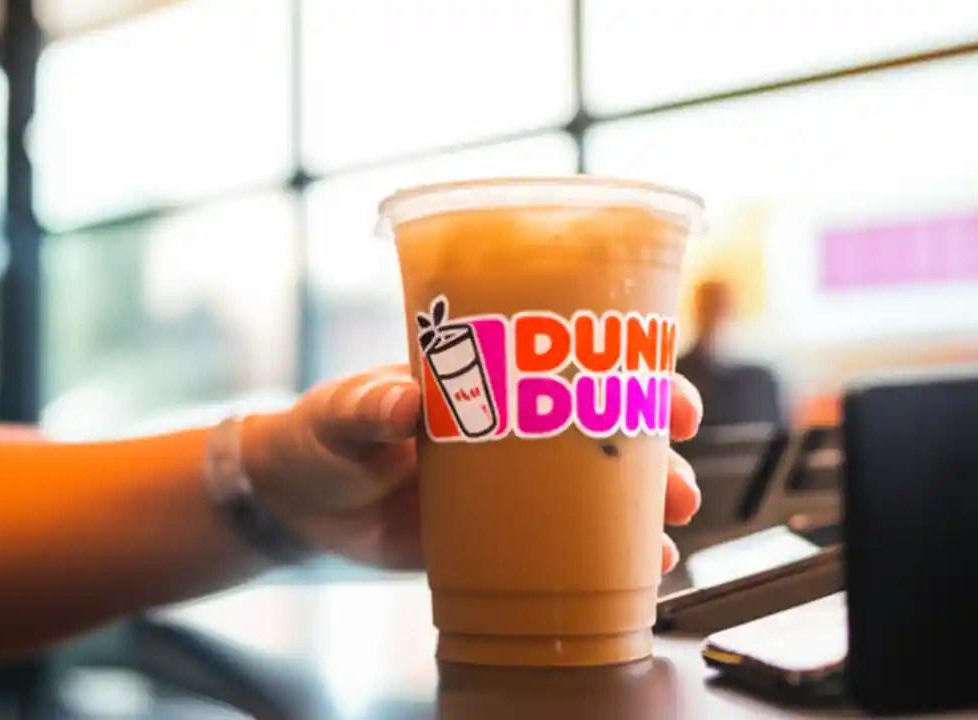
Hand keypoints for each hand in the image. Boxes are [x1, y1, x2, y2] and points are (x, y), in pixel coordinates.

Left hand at [244, 365, 702, 571]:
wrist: (297, 501)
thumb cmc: (321, 434)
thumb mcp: (339, 413)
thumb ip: (365, 406)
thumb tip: (400, 402)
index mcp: (489, 379)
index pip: (576, 365)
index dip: (635, 378)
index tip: (672, 400)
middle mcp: (513, 429)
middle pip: (604, 435)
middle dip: (655, 460)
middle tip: (680, 489)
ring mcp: (509, 487)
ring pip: (594, 495)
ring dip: (639, 515)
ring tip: (663, 542)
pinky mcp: (495, 536)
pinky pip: (558, 548)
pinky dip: (599, 560)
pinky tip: (630, 576)